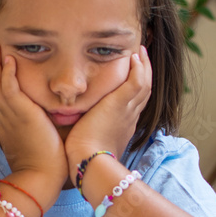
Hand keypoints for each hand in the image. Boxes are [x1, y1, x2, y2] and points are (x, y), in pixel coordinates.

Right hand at [0, 41, 67, 195]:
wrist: (41, 179)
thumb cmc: (43, 164)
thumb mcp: (34, 139)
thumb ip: (35, 124)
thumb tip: (47, 115)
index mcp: (3, 124)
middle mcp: (2, 118)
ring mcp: (9, 117)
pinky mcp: (21, 116)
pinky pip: (9, 90)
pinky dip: (7, 74)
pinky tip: (9, 59)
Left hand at [64, 46, 152, 169]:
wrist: (88, 164)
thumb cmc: (82, 159)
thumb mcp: (87, 142)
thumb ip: (84, 131)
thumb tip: (70, 127)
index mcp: (122, 127)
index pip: (133, 104)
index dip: (134, 89)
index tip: (132, 77)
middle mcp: (129, 118)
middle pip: (144, 93)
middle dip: (144, 74)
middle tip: (141, 58)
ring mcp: (127, 111)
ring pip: (145, 85)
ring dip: (144, 67)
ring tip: (141, 52)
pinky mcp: (119, 104)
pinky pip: (137, 82)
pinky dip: (140, 68)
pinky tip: (136, 57)